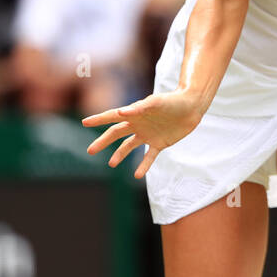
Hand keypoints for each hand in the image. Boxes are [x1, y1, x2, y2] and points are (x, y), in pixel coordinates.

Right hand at [82, 91, 204, 178]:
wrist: (192, 106)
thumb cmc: (173, 100)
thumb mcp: (156, 102)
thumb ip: (139, 108)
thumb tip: (121, 113)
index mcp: (135, 113)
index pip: (112, 117)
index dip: (98, 119)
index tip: (84, 122)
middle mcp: (138, 124)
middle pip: (116, 134)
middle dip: (103, 142)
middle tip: (90, 151)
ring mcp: (148, 135)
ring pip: (129, 146)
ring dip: (119, 154)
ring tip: (111, 164)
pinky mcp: (160, 143)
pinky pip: (149, 157)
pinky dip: (143, 166)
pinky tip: (137, 175)